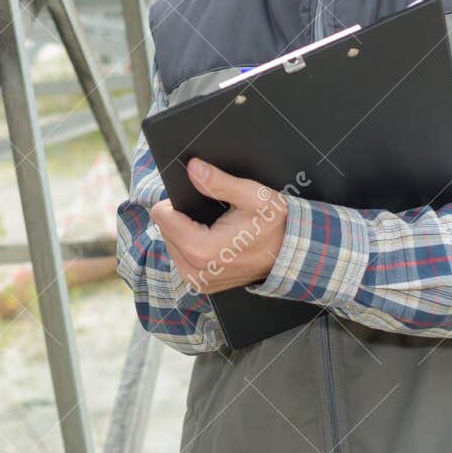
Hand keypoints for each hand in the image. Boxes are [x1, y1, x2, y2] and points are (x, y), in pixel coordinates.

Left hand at [149, 158, 288, 293]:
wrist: (290, 253)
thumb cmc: (274, 225)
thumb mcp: (253, 196)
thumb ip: (220, 182)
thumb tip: (194, 168)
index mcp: (201, 249)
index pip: (161, 215)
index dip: (176, 201)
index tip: (198, 200)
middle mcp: (193, 270)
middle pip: (164, 229)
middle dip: (182, 218)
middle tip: (212, 215)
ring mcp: (196, 280)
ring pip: (171, 243)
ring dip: (186, 232)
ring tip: (214, 227)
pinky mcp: (200, 284)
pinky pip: (181, 258)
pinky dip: (192, 246)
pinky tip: (213, 240)